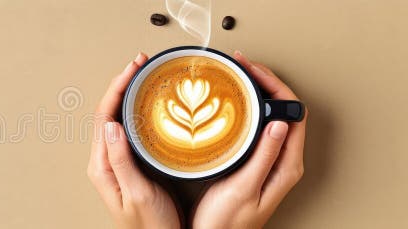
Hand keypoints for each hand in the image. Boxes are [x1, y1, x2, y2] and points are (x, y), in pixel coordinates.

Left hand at [87, 52, 179, 228]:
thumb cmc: (150, 227)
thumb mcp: (137, 192)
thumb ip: (122, 160)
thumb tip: (113, 125)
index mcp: (102, 165)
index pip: (104, 116)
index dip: (117, 88)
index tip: (132, 71)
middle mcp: (105, 161)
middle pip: (109, 112)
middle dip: (122, 84)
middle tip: (139, 64)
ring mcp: (116, 162)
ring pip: (118, 119)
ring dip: (128, 94)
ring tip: (142, 75)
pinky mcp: (130, 165)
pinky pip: (129, 130)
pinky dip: (136, 110)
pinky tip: (147, 103)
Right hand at [192, 51, 307, 228]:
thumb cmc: (227, 222)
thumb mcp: (245, 187)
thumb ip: (264, 155)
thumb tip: (280, 123)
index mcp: (287, 165)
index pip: (293, 113)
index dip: (275, 85)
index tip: (253, 71)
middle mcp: (283, 161)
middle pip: (284, 110)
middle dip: (265, 82)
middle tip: (242, 65)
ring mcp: (269, 160)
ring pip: (270, 116)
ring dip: (256, 93)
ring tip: (238, 76)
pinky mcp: (255, 162)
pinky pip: (257, 127)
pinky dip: (247, 109)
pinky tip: (232, 104)